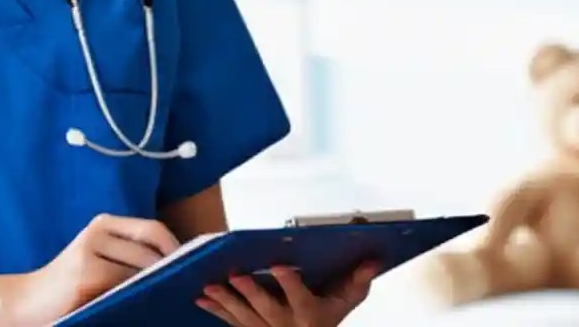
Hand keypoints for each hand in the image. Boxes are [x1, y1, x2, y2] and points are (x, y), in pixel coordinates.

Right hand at [13, 213, 179, 324]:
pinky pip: (125, 286)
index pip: (154, 230)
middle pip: (151, 248)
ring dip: (160, 284)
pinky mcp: (85, 277)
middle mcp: (96, 232)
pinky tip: (147, 307)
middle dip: (174, 268)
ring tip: (172, 297)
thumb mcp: (99, 260)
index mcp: (103, 223)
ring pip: (141, 269)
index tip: (194, 267)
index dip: (177, 247)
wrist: (26, 301)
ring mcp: (89, 253)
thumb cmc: (70, 285)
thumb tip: (179, 264)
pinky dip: (140, 296)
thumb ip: (129, 256)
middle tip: (189, 286)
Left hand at [197, 261, 379, 326]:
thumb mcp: (346, 300)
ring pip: (244, 318)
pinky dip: (216, 310)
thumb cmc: (328, 317)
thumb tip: (376, 258)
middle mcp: (287, 326)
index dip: (289, 283)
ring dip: (226, 302)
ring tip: (210, 287)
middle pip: (267, 309)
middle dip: (251, 293)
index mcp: (311, 315)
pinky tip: (202, 298)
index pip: (301, 298)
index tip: (279, 266)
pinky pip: (232, 322)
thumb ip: (359, 279)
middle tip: (235, 276)